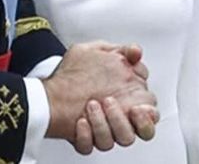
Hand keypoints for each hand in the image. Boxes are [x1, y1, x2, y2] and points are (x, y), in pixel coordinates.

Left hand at [41, 41, 157, 146]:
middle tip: (109, 102)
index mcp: (128, 100)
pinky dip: (85, 136)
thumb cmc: (74, 72)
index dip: (147, 116)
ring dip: (102, 125)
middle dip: (122, 121)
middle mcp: (117, 118)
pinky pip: (89, 147)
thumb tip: (136, 51)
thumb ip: (122, 50)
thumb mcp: (96, 52)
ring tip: (91, 106)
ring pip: (112, 142)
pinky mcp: (84, 140)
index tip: (137, 107)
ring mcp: (101, 131)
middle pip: (132, 135)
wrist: (49, 87)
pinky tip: (80, 121)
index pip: (150, 116)